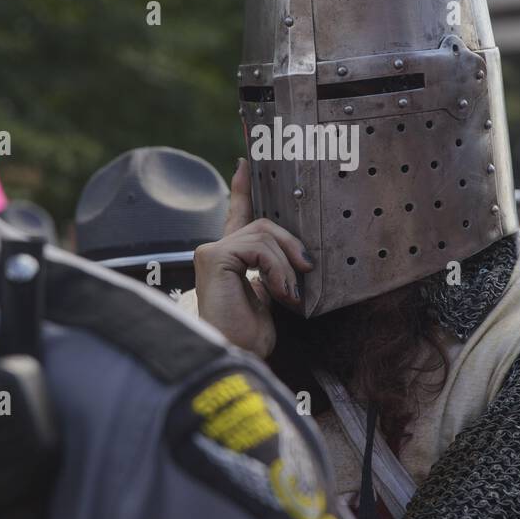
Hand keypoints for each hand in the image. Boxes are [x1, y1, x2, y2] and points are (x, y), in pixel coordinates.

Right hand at [193, 158, 313, 357]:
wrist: (238, 355)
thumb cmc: (251, 335)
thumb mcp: (271, 296)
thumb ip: (275, 271)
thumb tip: (299, 257)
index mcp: (230, 258)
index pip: (238, 214)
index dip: (242, 188)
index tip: (246, 163)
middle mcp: (217, 250)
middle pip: (265, 224)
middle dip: (292, 245)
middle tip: (306, 270)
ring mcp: (212, 251)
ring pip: (265, 234)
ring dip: (286, 266)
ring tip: (290, 295)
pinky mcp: (215, 256)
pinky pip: (259, 247)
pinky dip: (277, 270)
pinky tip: (280, 293)